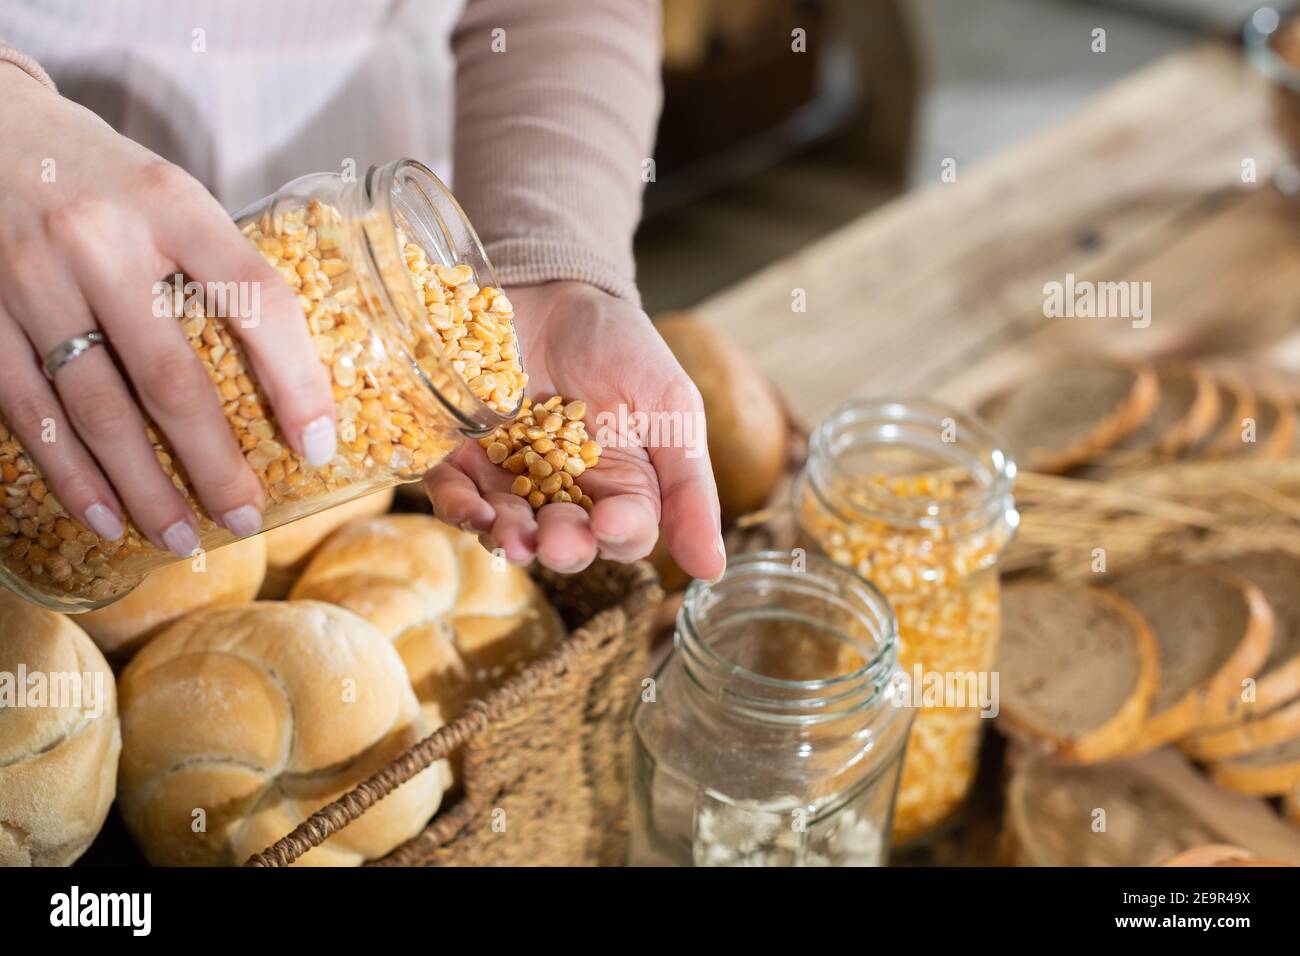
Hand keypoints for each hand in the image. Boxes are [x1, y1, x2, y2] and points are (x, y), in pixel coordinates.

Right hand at [0, 66, 334, 554]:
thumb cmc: (105, 178)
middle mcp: (99, 241)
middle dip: (214, 462)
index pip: (257, 298)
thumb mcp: (175, 198)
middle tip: (247, 518)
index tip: (320, 444)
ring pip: (97, 409)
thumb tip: (292, 382)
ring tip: (183, 539)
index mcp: (171, 205)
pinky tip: (105, 517)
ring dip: (144, 486)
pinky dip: (70, 474)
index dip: (296, 380)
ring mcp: (32, 280)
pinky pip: (29, 411)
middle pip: (170, 376)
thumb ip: (221, 270)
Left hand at [425, 280, 724, 579]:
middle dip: (560, 545)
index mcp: (623, 487)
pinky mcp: (462, 453)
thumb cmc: (621, 343)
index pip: (625, 533)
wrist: (553, 286)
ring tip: (508, 533)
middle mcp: (566, 493)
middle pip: (565, 540)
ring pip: (509, 526)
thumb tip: (713, 570)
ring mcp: (510, 476)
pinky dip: (459, 504)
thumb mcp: (671, 406)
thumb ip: (690, 485)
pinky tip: (469, 506)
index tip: (608, 523)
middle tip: (553, 539)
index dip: (618, 536)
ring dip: (508, 536)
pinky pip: (455, 492)